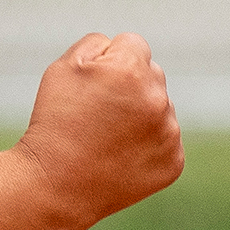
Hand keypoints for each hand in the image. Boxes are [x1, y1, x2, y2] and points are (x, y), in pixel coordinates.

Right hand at [15, 32, 182, 226]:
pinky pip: (165, 139)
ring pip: (160, 107)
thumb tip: (122, 47)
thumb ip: (98, 43)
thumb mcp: (62, 68)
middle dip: (129, 86)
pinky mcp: (174, 162)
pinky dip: (146, 144)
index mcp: (131, 70)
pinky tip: (119, 155)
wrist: (55, 185)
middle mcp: (158, 99)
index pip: (134, 44)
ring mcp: (169, 133)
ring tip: (106, 137)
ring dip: (140, 115)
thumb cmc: (55, 122)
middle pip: (151, 74)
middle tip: (97, 113)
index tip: (91, 85)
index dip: (108, 61)